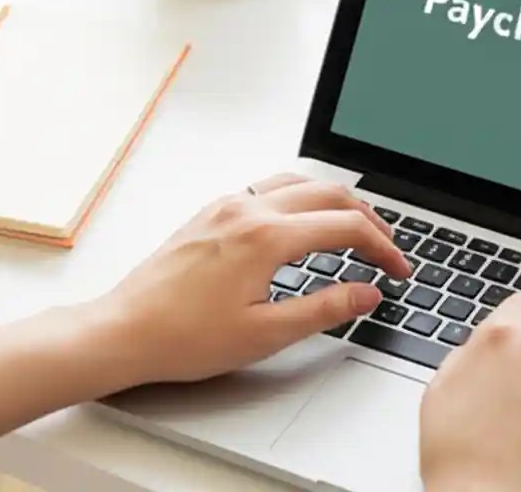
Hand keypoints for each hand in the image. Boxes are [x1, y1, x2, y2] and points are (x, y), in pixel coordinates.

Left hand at [91, 172, 408, 386]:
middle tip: (387, 247)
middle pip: (330, 193)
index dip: (383, 248)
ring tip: (355, 227)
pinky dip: (302, 197)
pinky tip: (304, 221)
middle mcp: (247, 212)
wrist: (122, 333)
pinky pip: (269, 188)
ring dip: (336, 200)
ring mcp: (227, 208)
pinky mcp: (211, 214)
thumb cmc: (182, 337)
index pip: (347, 228)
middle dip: (368, 218)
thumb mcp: (267, 333)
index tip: (398, 269)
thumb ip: (326, 309)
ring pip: (300, 182)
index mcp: (266, 238)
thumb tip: (366, 293)